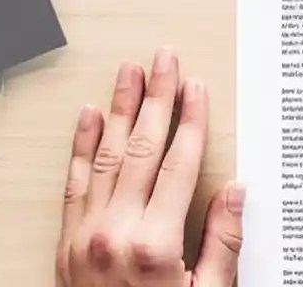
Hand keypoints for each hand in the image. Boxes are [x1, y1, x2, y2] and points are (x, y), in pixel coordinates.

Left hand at [56, 48, 244, 286]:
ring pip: (105, 155)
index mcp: (156, 244)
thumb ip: (223, 243)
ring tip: (128, 72)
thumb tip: (236, 190)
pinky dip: (80, 146)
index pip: (179, 164)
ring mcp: (86, 236)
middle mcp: (116, 232)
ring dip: (117, 108)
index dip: (190, 120)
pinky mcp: (67, 245)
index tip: (196, 86)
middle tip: (163, 58)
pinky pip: (73, 183)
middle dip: (155, 97)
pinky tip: (87, 117)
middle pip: (141, 147)